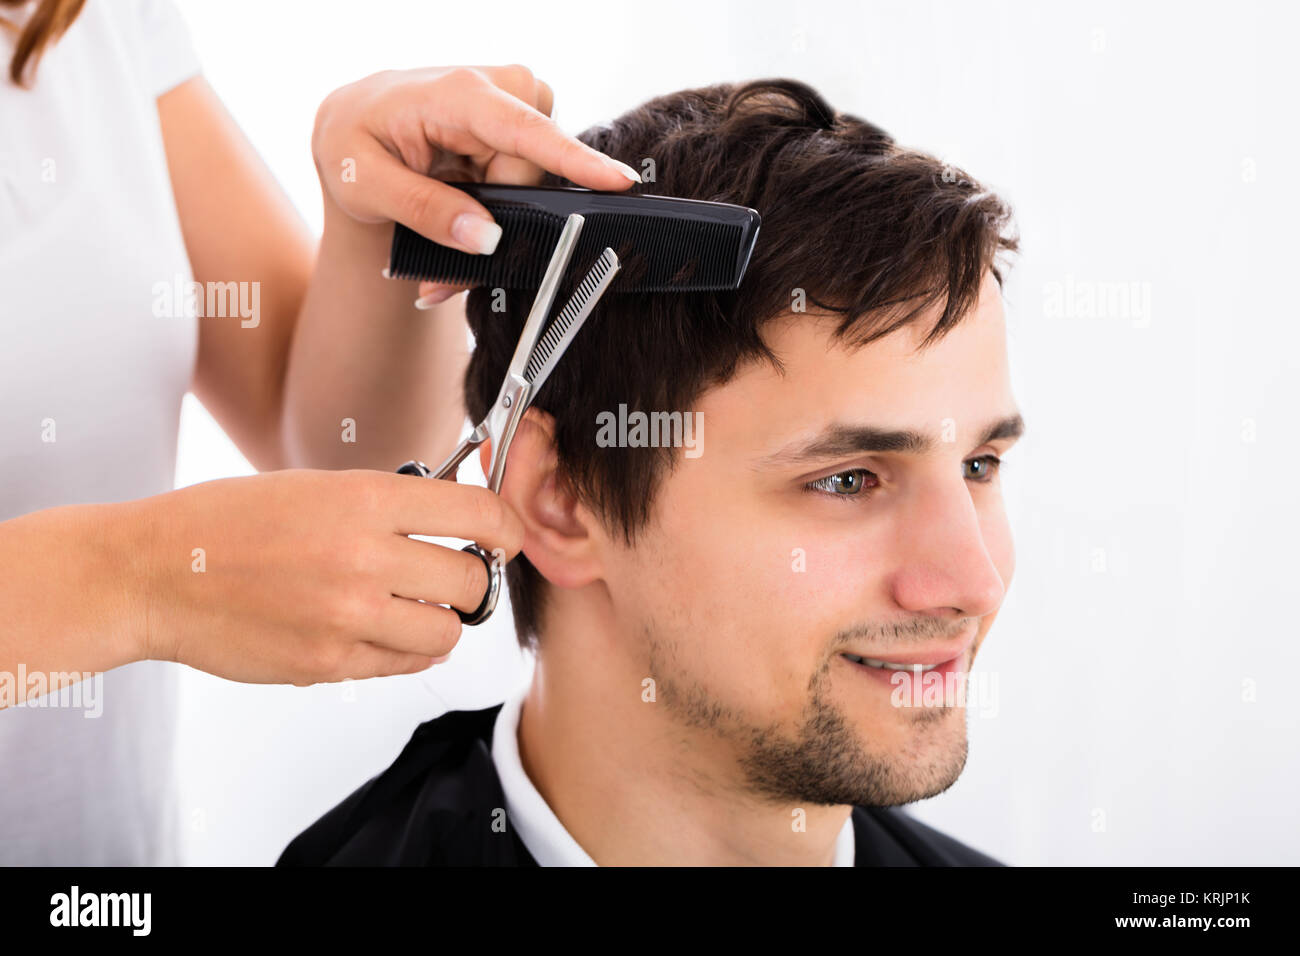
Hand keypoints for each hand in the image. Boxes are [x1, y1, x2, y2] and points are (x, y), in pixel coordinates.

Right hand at [128, 469, 523, 684]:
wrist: (154, 573)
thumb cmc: (229, 522)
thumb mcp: (315, 485)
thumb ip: (387, 503)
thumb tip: (455, 519)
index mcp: (363, 500)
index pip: (476, 512)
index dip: (503, 526)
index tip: (502, 536)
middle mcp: (363, 558)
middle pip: (471, 580)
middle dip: (469, 578)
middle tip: (449, 574)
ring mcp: (346, 617)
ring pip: (447, 632)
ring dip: (440, 620)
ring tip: (411, 606)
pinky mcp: (327, 664)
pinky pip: (404, 664)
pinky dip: (405, 650)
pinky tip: (380, 630)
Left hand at [310, 64, 641, 305]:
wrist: (354, 130)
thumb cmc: (353, 145)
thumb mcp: (364, 184)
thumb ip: (424, 211)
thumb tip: (489, 238)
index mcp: (456, 93)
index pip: (525, 128)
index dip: (573, 160)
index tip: (617, 182)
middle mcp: (496, 91)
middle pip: (530, 178)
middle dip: (499, 226)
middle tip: (446, 272)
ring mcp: (514, 111)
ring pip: (533, 189)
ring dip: (498, 225)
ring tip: (444, 240)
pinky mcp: (521, 134)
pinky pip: (528, 190)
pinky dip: (499, 218)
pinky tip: (463, 226)